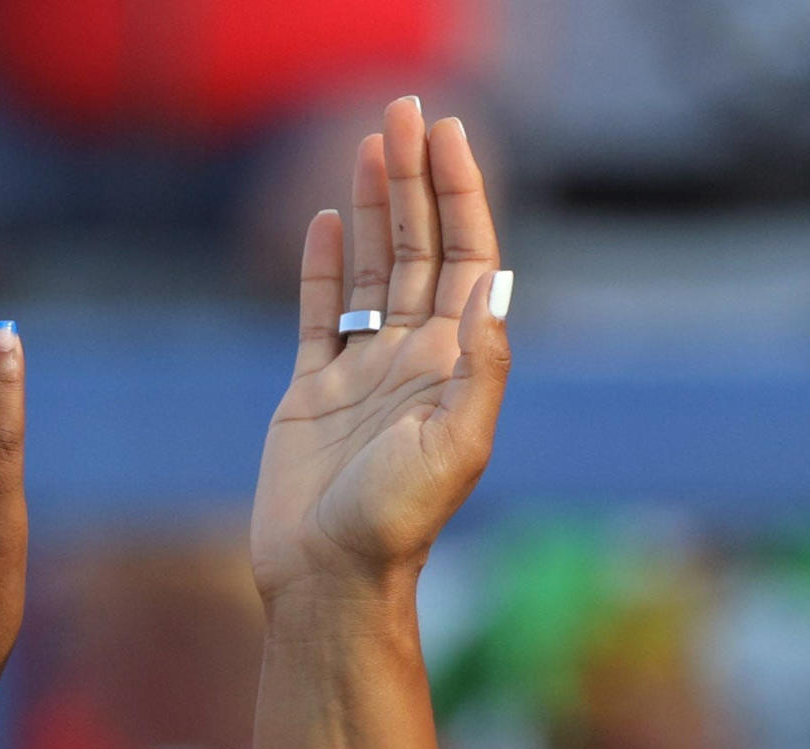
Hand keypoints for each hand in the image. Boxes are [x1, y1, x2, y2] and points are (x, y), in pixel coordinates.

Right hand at [252, 98, 511, 603]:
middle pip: (421, 249)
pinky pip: (322, 314)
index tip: (449, 134)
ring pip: (375, 270)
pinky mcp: (313, 391)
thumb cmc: (395, 525)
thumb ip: (479, 368)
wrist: (329, 578)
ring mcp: (364, 373)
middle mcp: (415, 360)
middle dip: (415, 178)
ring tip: (372, 141)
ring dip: (377, 205)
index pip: (468, 259)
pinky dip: (327, 267)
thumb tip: (495, 287)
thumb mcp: (454, 447)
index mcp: (453, 366)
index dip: (461, 195)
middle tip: (403, 108)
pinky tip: (332, 221)